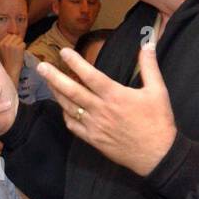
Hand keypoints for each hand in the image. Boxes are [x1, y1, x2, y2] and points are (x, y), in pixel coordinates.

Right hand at [0, 32, 25, 74]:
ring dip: (20, 45)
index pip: (9, 36)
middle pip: (15, 36)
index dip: (12, 42)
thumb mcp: (2, 52)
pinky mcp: (18, 48)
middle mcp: (4, 43)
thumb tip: (14, 33)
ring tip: (16, 54)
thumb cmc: (7, 64)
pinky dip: (23, 49)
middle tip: (14, 53)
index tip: (10, 51)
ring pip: (20, 39)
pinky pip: (23, 44)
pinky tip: (19, 56)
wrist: (10, 73)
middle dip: (16, 42)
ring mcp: (11, 45)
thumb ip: (6, 43)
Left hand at [41, 44, 176, 177]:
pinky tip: (63, 106)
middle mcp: (101, 110)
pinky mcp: (93, 139)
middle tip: (40, 67)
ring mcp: (94, 126)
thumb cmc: (158, 121)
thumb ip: (149, 66)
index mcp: (115, 95)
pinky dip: (65, 114)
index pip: (90, 76)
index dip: (75, 63)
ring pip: (69, 107)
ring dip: (57, 93)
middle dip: (54, 78)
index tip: (63, 52)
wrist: (157, 155)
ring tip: (47, 82)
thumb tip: (147, 44)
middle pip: (72, 91)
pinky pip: (73, 125)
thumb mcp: (158, 91)